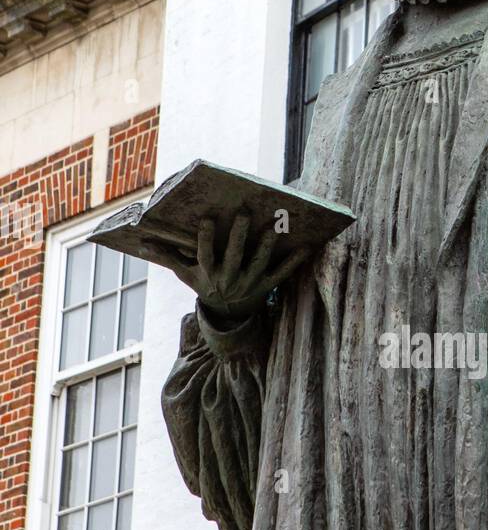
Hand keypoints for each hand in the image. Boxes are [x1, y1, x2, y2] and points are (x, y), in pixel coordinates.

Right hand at [167, 213, 313, 323]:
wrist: (228, 316)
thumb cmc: (206, 286)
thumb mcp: (186, 275)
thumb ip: (168, 256)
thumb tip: (141, 242)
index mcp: (208, 274)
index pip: (204, 255)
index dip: (204, 238)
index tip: (205, 218)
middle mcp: (229, 280)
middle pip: (233, 256)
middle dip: (237, 235)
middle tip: (243, 213)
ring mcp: (249, 284)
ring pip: (258, 264)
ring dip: (266, 247)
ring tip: (273, 228)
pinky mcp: (266, 287)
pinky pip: (281, 274)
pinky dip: (293, 263)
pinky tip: (304, 247)